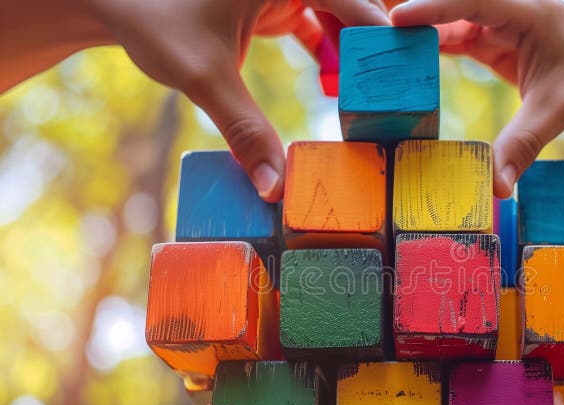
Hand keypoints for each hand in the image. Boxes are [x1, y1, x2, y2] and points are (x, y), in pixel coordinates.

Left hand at [90, 0, 388, 201]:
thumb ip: (244, 130)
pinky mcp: (278, 3)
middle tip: (399, 94)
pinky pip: (321, 23)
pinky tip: (337, 87)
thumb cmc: (155, 25)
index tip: (406, 78)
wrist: (118, 6)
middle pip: (356, 8)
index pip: (357, 1)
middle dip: (377, 49)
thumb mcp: (204, 77)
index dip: (387, 37)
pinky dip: (332, 51)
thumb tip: (275, 188)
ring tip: (376, 96)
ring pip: (342, 16)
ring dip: (357, 52)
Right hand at [391, 0, 563, 197]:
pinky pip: (464, 39)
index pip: (472, 2)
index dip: (433, 8)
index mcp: (527, 12)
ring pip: (455, 23)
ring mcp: (505, 27)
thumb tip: (497, 189)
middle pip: (455, 9)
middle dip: (419, 19)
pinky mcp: (503, 44)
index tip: (396, 19)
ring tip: (386, 53)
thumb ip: (524, 145)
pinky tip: (415, 61)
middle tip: (376, 37)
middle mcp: (511, 12)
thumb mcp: (560, 109)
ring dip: (425, 36)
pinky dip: (441, 49)